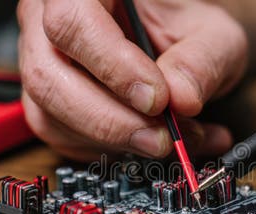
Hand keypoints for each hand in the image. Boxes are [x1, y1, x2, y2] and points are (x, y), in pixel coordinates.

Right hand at [17, 0, 246, 160]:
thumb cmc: (183, 30)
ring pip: (52, 115)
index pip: (73, 21)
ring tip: (172, 139)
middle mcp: (48, 23)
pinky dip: (115, 151)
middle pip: (49, 77)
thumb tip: (181, 99)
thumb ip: (202, 61)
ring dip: (117, 141)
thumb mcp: (211, 35)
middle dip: (110, 120)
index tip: (156, 99)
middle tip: (161, 139)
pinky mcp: (51, 106)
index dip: (112, 66)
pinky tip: (152, 143)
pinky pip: (66, 139)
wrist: (174, 44)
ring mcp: (44, 66)